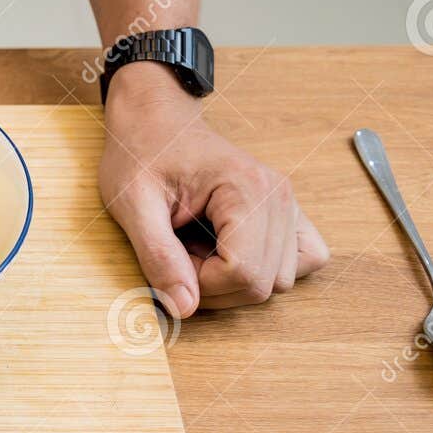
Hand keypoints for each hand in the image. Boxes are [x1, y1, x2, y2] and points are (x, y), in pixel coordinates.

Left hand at [99, 63, 328, 317]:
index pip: (244, 274)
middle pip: (265, 284)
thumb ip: (157, 257)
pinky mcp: (288, 213)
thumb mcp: (132, 205)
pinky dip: (266, 270)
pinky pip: (301, 261)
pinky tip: (228, 253)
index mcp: (247, 188)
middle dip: (215, 285)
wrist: (154, 123)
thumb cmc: (140, 156)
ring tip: (198, 247)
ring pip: (282, 281)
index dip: (202, 285)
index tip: (171, 259)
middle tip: (180, 252)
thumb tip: (185, 309)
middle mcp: (280, 196)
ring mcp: (289, 204)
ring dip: (235, 280)